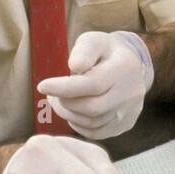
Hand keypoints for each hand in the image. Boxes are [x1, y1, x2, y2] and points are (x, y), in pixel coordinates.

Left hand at [37, 31, 152, 139]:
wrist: (132, 67)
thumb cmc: (105, 52)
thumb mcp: (94, 40)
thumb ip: (84, 50)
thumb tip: (75, 66)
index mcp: (124, 68)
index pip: (93, 83)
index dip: (65, 87)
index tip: (42, 86)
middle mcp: (131, 92)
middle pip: (92, 107)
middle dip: (65, 102)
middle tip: (51, 95)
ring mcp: (129, 111)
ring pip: (92, 123)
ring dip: (68, 114)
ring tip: (59, 101)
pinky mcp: (125, 124)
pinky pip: (96, 132)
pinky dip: (78, 124)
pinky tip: (73, 112)